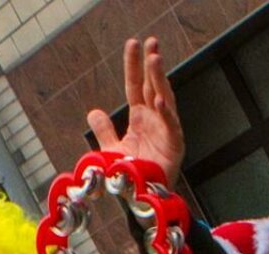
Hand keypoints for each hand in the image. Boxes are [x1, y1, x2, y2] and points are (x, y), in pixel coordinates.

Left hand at [85, 37, 183, 185]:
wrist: (141, 197)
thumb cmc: (131, 173)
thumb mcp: (111, 149)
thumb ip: (104, 130)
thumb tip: (94, 111)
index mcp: (140, 117)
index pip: (135, 85)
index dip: (134, 66)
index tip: (134, 44)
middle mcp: (154, 119)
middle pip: (152, 86)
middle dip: (151, 64)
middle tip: (151, 42)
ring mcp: (166, 130)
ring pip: (164, 98)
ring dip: (160, 79)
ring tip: (155, 60)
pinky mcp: (174, 145)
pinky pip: (170, 126)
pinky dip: (165, 113)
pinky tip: (158, 100)